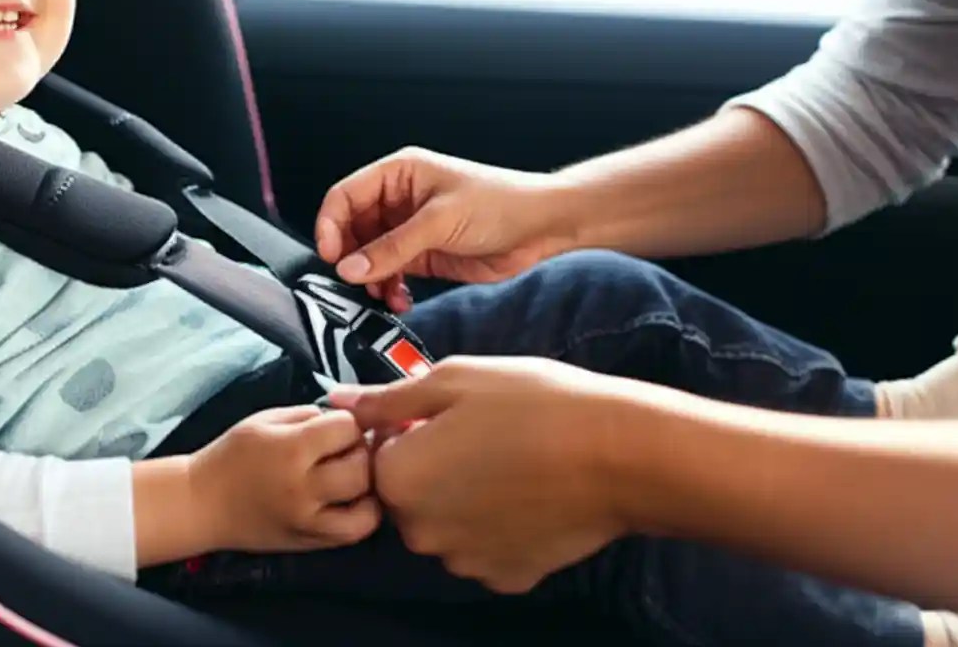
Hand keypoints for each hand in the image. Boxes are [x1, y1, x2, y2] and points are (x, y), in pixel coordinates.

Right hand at [188, 406, 381, 552]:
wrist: (202, 504)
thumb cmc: (231, 456)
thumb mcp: (265, 420)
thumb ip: (308, 415)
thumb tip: (346, 421)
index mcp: (291, 450)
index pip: (348, 428)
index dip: (346, 423)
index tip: (335, 427)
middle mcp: (304, 488)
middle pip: (362, 466)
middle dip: (359, 452)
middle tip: (345, 450)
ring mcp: (310, 520)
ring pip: (368, 503)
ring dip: (367, 485)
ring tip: (351, 475)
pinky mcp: (311, 542)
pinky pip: (355, 531)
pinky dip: (363, 514)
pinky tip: (351, 500)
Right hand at [316, 147, 577, 307]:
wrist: (541, 227)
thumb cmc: (502, 203)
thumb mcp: (440, 222)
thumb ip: (393, 247)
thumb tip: (351, 266)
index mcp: (399, 174)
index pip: (345, 196)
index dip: (331, 225)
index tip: (331, 254)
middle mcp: (400, 199)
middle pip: (352, 229)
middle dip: (350, 257)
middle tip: (354, 279)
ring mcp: (410, 228)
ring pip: (369, 255)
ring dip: (371, 278)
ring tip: (381, 292)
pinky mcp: (423, 254)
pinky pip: (391, 273)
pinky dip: (390, 288)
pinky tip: (400, 298)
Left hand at [332, 356, 633, 593]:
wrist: (619, 455)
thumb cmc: (534, 404)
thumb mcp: (454, 380)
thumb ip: (387, 399)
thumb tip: (338, 401)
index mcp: (398, 479)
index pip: (378, 452)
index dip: (411, 427)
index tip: (452, 413)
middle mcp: (419, 532)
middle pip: (409, 495)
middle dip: (434, 467)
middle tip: (487, 435)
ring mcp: (464, 561)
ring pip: (447, 524)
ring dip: (465, 499)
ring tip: (514, 463)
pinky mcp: (506, 577)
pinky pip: (486, 548)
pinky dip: (500, 526)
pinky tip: (530, 496)